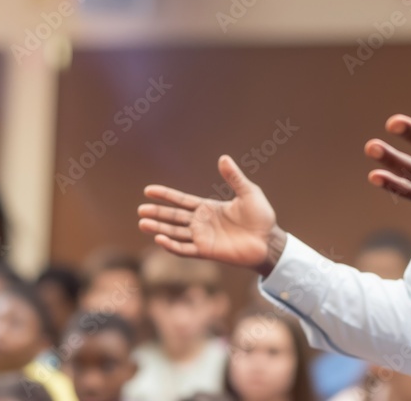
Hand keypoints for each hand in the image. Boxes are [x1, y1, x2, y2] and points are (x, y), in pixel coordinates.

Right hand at [137, 155, 286, 275]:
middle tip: (140, 210)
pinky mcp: (207, 251)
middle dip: (157, 213)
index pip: (181, 200)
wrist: (269, 240)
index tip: (148, 191)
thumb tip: (223, 158)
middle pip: (174, 217)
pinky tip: (160, 239)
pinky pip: (185, 249)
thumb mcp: (248, 192)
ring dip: (159, 229)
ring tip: (143, 223)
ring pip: (175, 233)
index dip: (165, 195)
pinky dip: (172, 245)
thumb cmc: (261, 217)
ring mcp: (203, 237)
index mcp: (208, 207)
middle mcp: (202, 222)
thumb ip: (234, 177)